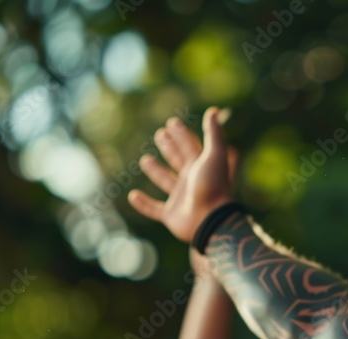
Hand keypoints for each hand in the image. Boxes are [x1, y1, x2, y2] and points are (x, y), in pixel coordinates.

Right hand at [128, 108, 237, 242]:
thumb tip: (213, 110)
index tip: (172, 122)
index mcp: (201, 167)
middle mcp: (191, 181)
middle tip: (160, 134)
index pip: (190, 146)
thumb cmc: (213, 186)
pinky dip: (144, 204)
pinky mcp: (171, 216)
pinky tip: (132, 196)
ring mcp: (181, 199)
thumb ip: (214, 133)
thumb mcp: (214, 155)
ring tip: (145, 160)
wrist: (210, 219)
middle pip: (178, 160)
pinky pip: (154, 209)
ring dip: (156, 171)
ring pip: (166, 181)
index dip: (182, 134)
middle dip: (170, 147)